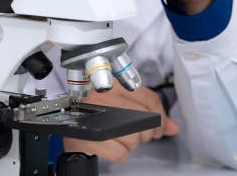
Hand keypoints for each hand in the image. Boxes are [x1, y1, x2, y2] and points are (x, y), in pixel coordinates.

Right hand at [63, 82, 178, 163]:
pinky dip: (117, 153)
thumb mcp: (122, 102)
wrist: (63, 122)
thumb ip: (150, 112)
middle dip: (143, 133)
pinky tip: (108, 144)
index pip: (150, 99)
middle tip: (132, 132)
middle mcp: (103, 96)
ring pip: (134, 139)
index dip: (160, 118)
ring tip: (116, 135)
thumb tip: (172, 127)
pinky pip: (120, 153)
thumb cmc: (92, 110)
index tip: (159, 126)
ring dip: (129, 143)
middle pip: (144, 122)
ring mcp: (95, 116)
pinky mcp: (90, 136)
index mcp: (112, 82)